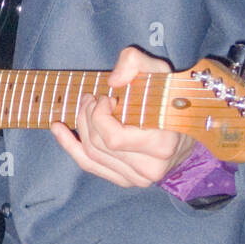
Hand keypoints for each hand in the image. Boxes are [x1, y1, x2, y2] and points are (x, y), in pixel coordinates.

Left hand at [49, 46, 194, 187]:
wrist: (187, 127)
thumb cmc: (171, 98)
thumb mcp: (159, 71)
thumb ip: (136, 63)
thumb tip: (112, 81)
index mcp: (161, 145)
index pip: (113, 137)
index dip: (99, 115)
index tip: (106, 96)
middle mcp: (150, 168)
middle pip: (99, 144)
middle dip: (87, 116)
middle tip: (91, 97)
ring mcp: (138, 178)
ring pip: (92, 154)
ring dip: (80, 126)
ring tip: (84, 106)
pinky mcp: (126, 180)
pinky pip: (89, 165)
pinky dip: (70, 146)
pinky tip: (58, 129)